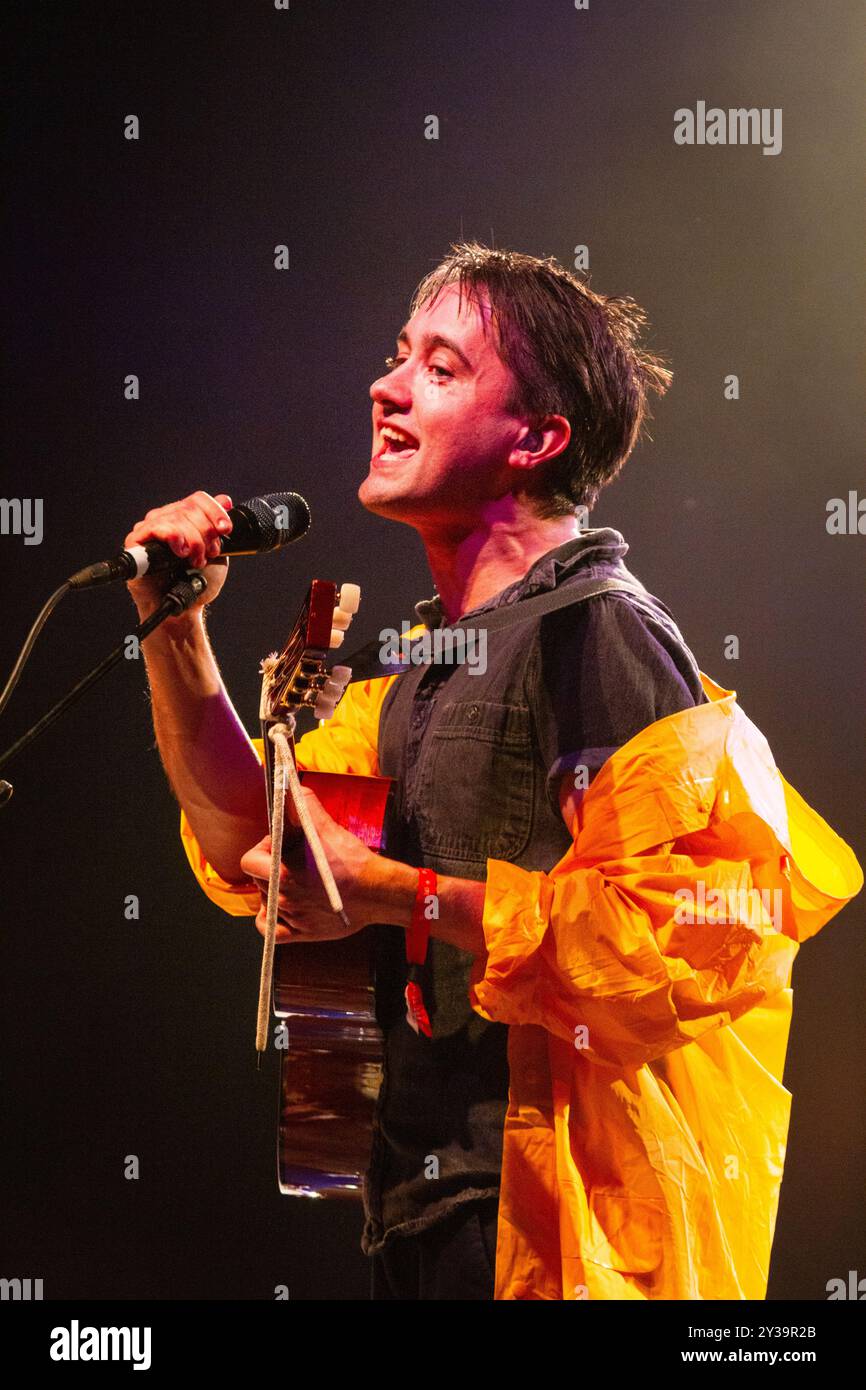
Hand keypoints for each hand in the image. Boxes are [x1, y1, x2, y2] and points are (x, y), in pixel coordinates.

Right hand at [124, 490, 234, 622]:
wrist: (183, 605)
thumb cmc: (196, 581)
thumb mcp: (216, 552)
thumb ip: (218, 528)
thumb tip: (224, 500)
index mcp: (184, 518)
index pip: (198, 499)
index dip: (214, 512)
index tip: (225, 530)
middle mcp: (166, 519)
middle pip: (189, 507)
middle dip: (206, 532)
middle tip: (208, 554)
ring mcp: (150, 528)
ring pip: (176, 517)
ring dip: (193, 541)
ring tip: (195, 560)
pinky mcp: (136, 540)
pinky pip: (156, 528)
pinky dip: (173, 537)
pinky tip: (180, 551)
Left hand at [240, 787, 383, 943]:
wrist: (378, 892)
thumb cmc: (352, 861)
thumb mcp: (328, 828)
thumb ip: (306, 807)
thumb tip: (294, 789)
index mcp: (281, 872)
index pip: (249, 861)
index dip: (263, 851)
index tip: (280, 847)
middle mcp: (282, 897)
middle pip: (259, 880)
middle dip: (271, 867)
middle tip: (294, 861)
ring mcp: (291, 917)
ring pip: (266, 902)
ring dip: (275, 891)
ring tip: (297, 882)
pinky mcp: (301, 933)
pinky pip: (270, 930)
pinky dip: (272, 920)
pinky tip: (284, 909)